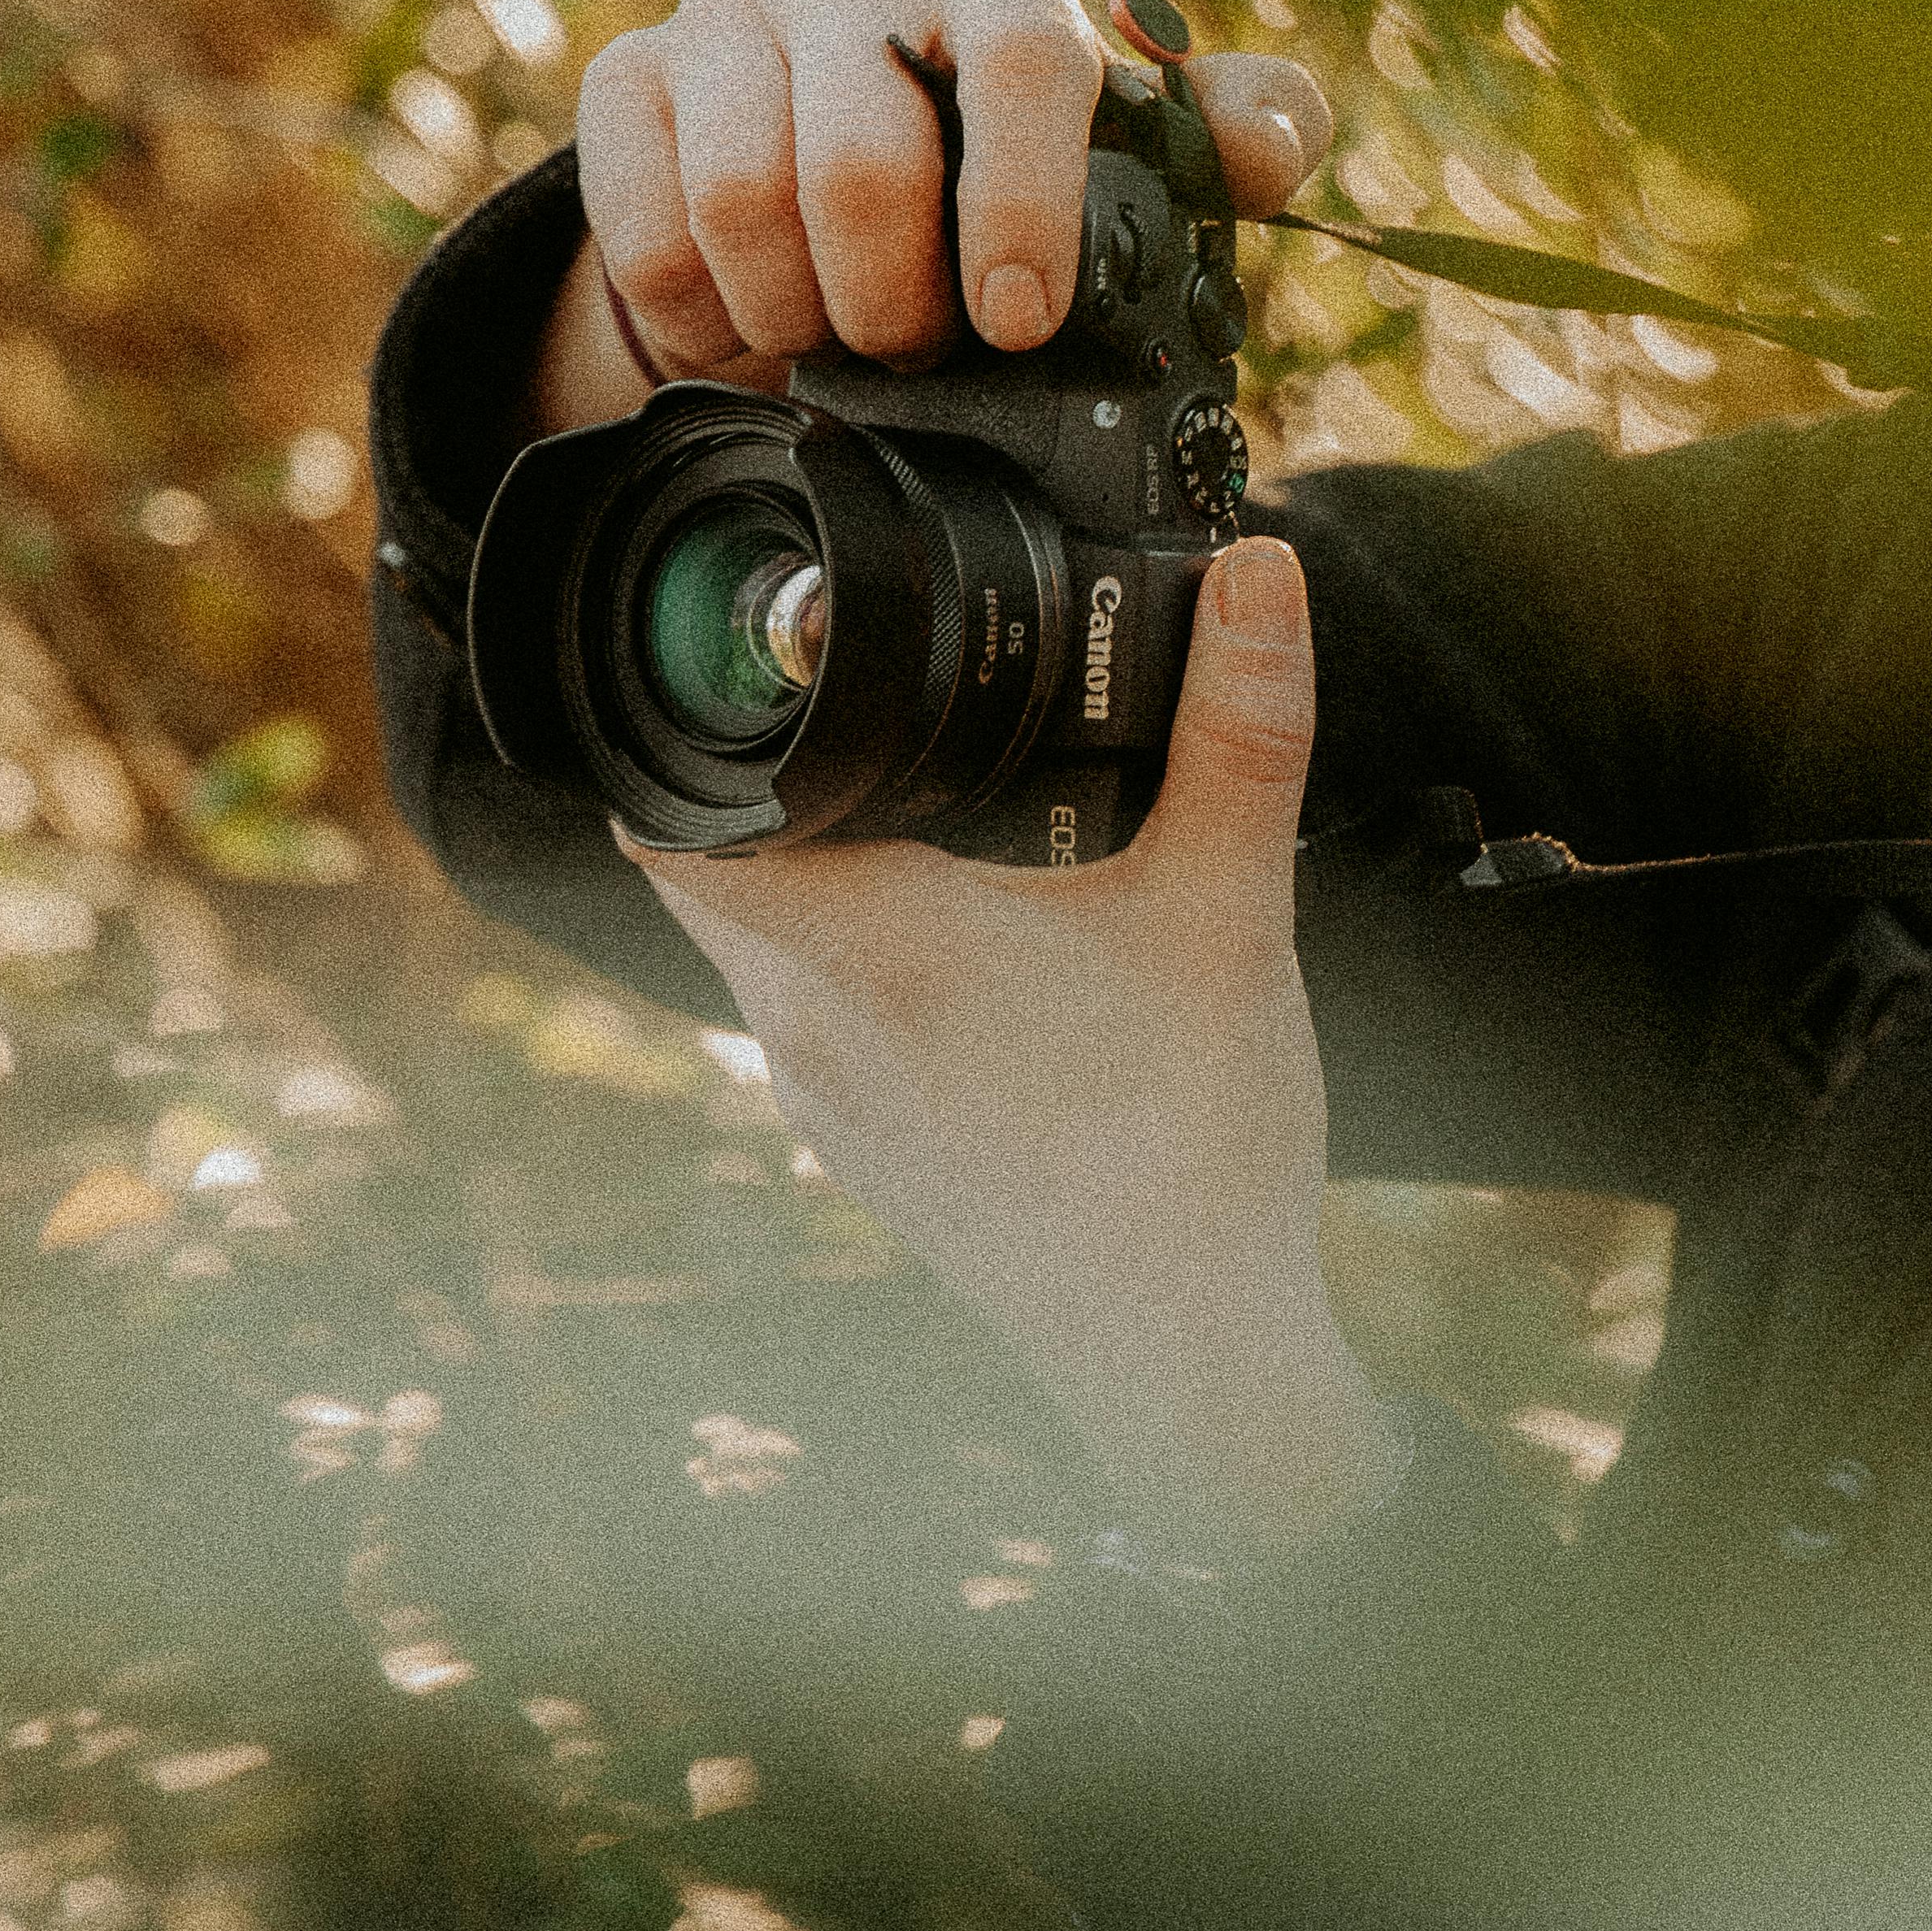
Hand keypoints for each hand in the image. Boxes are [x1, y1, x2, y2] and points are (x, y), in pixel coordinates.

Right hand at [532, 0, 1333, 432]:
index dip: (1022, 196)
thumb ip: (1211, 148)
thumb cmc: (985, 194)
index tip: (1015, 315)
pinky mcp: (628, 79)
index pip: (1020, 51)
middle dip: (893, 299)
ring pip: (745, 196)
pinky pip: (650, 231)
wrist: (811, 216)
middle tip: (914, 355)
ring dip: (795, 313)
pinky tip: (737, 328)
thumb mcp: (1112, 180)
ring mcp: (731, 18)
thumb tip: (1274, 142)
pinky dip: (701, 317)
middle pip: (863, 153)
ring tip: (829, 341)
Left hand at [619, 537, 1398, 1558]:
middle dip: (760, 776)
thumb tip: (1256, 572)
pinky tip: (951, 942)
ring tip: (910, 807)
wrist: (1190, 1358)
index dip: (688, 719)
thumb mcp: (1228, 910)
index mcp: (864, 947)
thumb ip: (1239, 728)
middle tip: (851, 707)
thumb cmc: (1191, 1147)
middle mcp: (805, 1026)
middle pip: (703, 863)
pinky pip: (803, 1018)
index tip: (749, 658)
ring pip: (752, 944)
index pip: (675, 814)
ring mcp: (820, 1101)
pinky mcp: (859, 1151)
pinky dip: (845, 956)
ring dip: (802, 870)